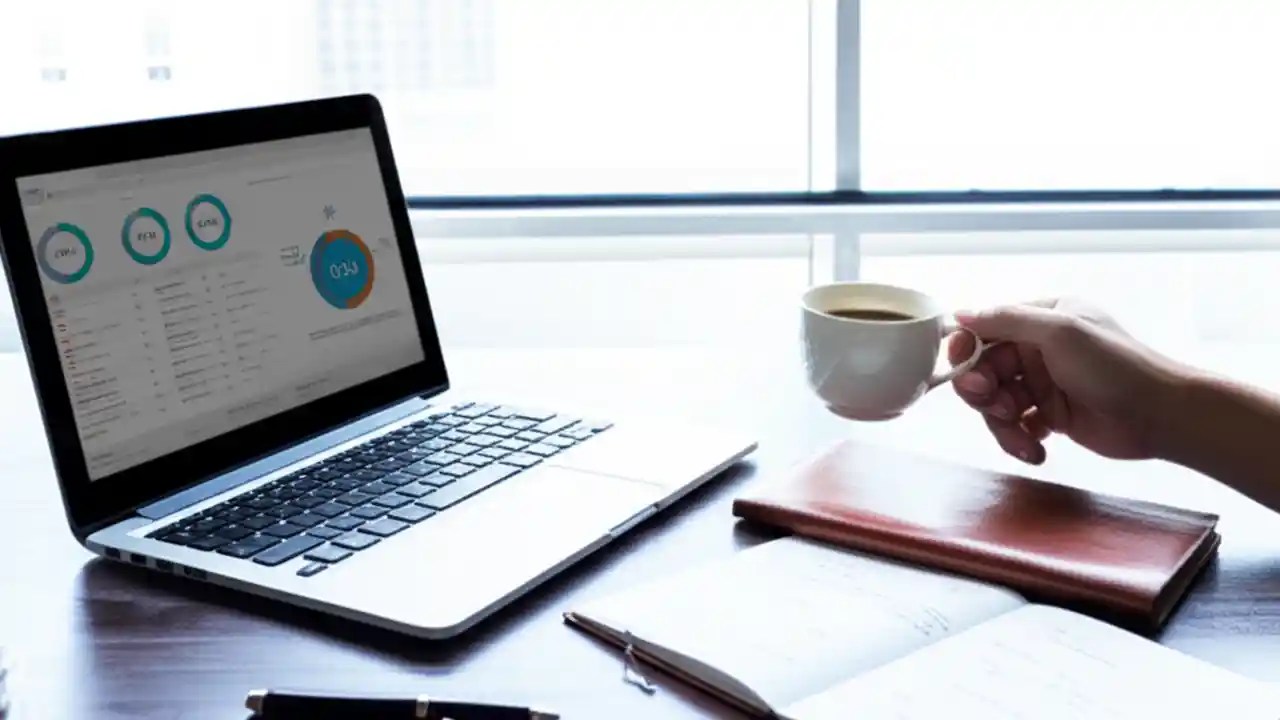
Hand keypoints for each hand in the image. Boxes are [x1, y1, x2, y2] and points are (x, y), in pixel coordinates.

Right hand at [948, 298, 1183, 464]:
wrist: (1160, 416)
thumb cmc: (1115, 366)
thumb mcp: (1060, 331)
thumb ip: (1007, 320)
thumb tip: (960, 314)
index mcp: (1042, 318)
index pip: (985, 330)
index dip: (967, 351)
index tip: (964, 372)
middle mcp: (1038, 348)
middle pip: (984, 370)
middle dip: (984, 392)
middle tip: (997, 406)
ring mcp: (1043, 383)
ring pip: (995, 403)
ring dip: (1001, 423)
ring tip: (1023, 437)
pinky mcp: (1050, 416)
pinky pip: (1015, 427)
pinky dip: (1018, 440)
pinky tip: (1036, 450)